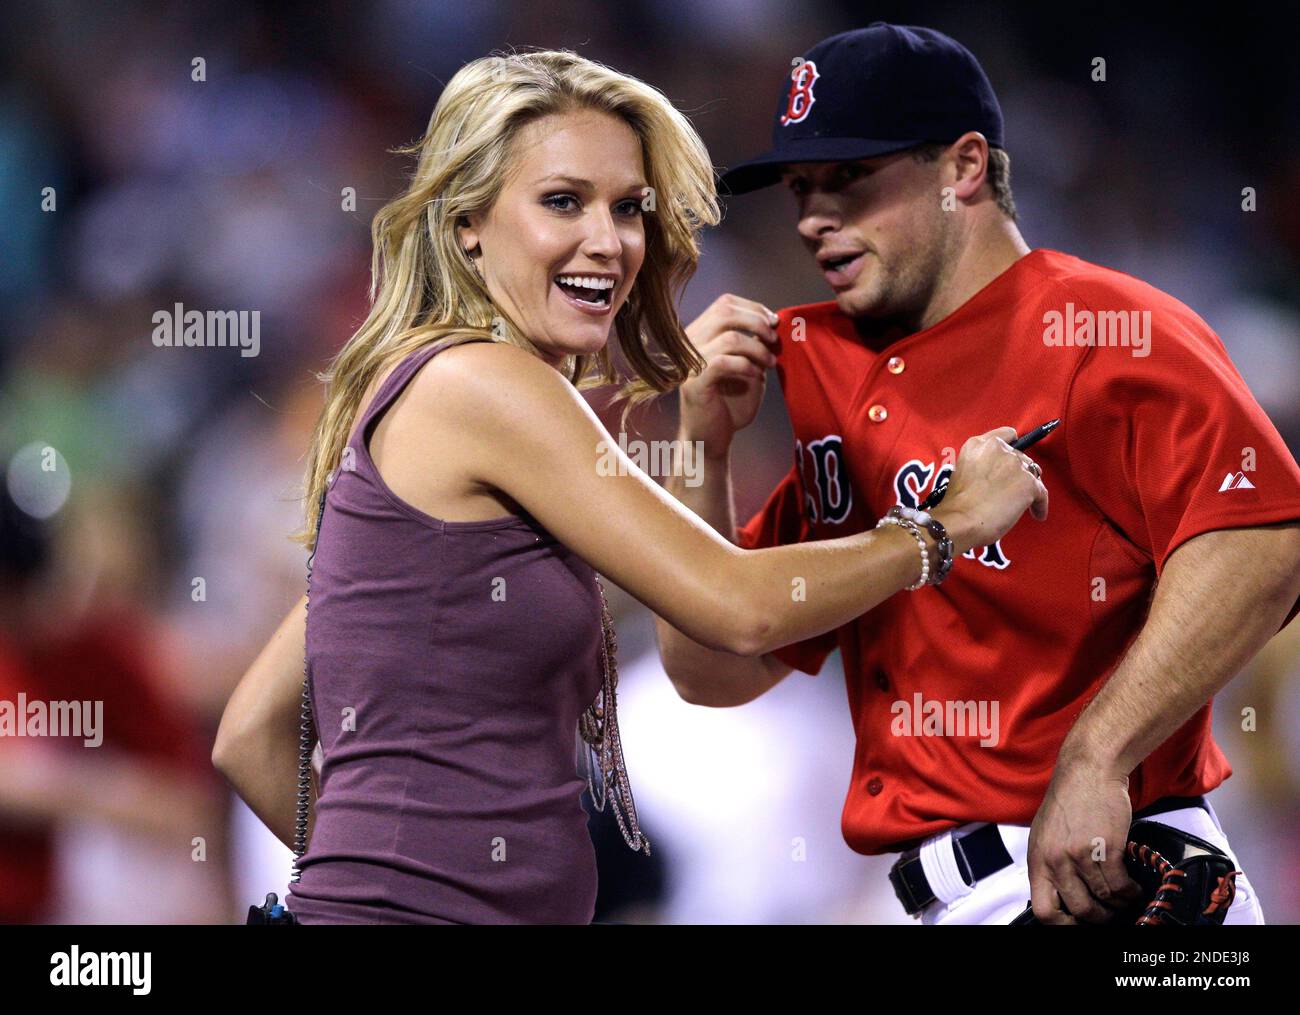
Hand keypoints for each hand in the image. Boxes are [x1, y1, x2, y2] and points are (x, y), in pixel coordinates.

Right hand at [678, 293, 779, 455]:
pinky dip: (746, 366)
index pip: (725, 303)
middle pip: (725, 312)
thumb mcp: (747, 366)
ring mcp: (690, 363)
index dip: (754, 308)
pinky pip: (724, 362)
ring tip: (769, 364)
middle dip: (757, 322)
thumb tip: (771, 321)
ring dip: (757, 349)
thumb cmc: (729, 403)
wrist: (711, 437)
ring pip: (729, 338)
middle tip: (774, 340)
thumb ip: (754, 343)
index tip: (774, 323)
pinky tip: (755, 376)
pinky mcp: (695, 383)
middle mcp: (690, 343)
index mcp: (700, 333)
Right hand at [931, 427, 1048, 553]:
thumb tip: (999, 476)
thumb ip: (981, 465)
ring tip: (1023, 506)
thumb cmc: (956, 505)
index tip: (1012, 461)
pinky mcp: (1028, 482)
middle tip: (1012, 492)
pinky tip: (1037, 515)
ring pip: (1034, 475)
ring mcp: (1015, 464)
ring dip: (1029, 489)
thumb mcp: (961, 472)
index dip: (1012, 448)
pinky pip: (1042, 494)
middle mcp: (998, 449)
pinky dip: (1040, 505)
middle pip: (1022, 458)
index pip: (1006, 435)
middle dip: (1019, 474)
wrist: (960, 521)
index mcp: (978, 444)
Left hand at [1027, 756, 1142, 923]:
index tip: (1078, 923)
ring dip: (1119, 903)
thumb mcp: (1045, 834)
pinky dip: (1131, 891)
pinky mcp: (1106, 848)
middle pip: (1079, 910)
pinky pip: (1121, 886)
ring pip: (1105, 899)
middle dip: (1098, 917)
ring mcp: (1080, 855)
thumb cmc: (1070, 801)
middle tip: (1109, 913)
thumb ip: (1049, 863)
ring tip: (1125, 896)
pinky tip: (1133, 886)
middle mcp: (1055, 860)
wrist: (1089, 771)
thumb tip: (1060, 897)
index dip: (1063, 925)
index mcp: (1037, 859)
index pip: (1044, 910)